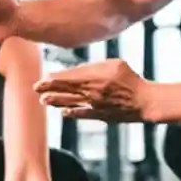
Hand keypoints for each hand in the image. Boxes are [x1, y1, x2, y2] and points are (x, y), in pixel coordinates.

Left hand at [34, 58, 149, 122]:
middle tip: (35, 88)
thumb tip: (77, 71)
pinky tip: (63, 112)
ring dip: (55, 101)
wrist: (144, 101)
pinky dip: (71, 113)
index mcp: (95, 77)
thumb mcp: (114, 64)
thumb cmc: (131, 79)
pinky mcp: (99, 116)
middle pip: (66, 89)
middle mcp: (92, 92)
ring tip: (43, 100)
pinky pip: (82, 114)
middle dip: (49, 88)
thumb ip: (94, 67)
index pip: (70, 77)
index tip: (43, 78)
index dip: (55, 78)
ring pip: (70, 102)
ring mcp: (95, 105)